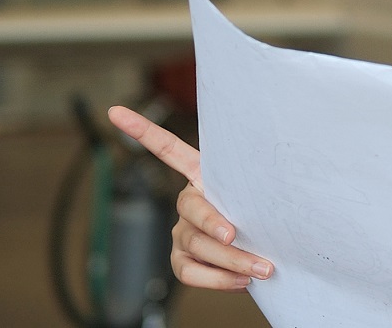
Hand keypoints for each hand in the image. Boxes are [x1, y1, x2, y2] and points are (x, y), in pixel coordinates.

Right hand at [108, 105, 272, 290]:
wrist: (268, 253)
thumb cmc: (269, 217)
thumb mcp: (266, 197)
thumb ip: (260, 194)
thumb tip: (276, 202)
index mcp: (205, 178)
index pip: (170, 151)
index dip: (143, 131)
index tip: (115, 111)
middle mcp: (188, 203)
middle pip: (191, 210)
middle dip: (214, 224)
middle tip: (235, 236)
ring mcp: (181, 233)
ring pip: (196, 244)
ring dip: (231, 259)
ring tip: (263, 268)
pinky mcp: (181, 260)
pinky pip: (190, 271)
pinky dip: (219, 278)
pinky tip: (243, 280)